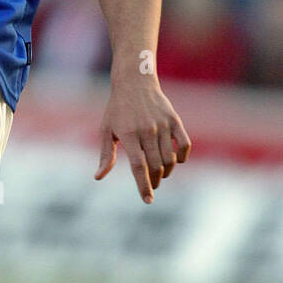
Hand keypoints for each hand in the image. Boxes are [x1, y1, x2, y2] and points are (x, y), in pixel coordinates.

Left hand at [95, 77, 190, 202]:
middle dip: (155, 181)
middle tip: (152, 186)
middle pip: (155, 165)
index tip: (148, 201)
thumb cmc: (117, 110)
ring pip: (170, 159)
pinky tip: (175, 161)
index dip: (143, 185)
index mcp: (128, 134)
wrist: (134, 82)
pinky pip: (184, 145)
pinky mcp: (174, 120)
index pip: (139, 166)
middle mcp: (147, 130)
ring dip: (167, 172)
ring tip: (160, 174)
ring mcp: (162, 125)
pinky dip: (182, 157)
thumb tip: (98, 177)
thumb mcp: (106, 130)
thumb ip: (105, 155)